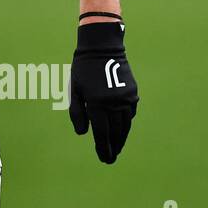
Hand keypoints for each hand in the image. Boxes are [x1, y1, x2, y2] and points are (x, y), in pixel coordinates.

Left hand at [68, 18, 138, 163]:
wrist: (102, 48)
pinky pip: (130, 113)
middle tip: (110, 159)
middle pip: (115, 132)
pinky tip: (122, 130)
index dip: (103, 148)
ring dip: (121, 139)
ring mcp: (126, 99)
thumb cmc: (83, 69)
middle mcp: (114, 104)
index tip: (104, 159)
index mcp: (97, 104)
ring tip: (116, 149)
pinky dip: (126, 124)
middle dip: (113, 148)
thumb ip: (77, 113)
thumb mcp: (74, 90)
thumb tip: (83, 134)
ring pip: (125, 125)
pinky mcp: (133, 93)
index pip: (102, 133)